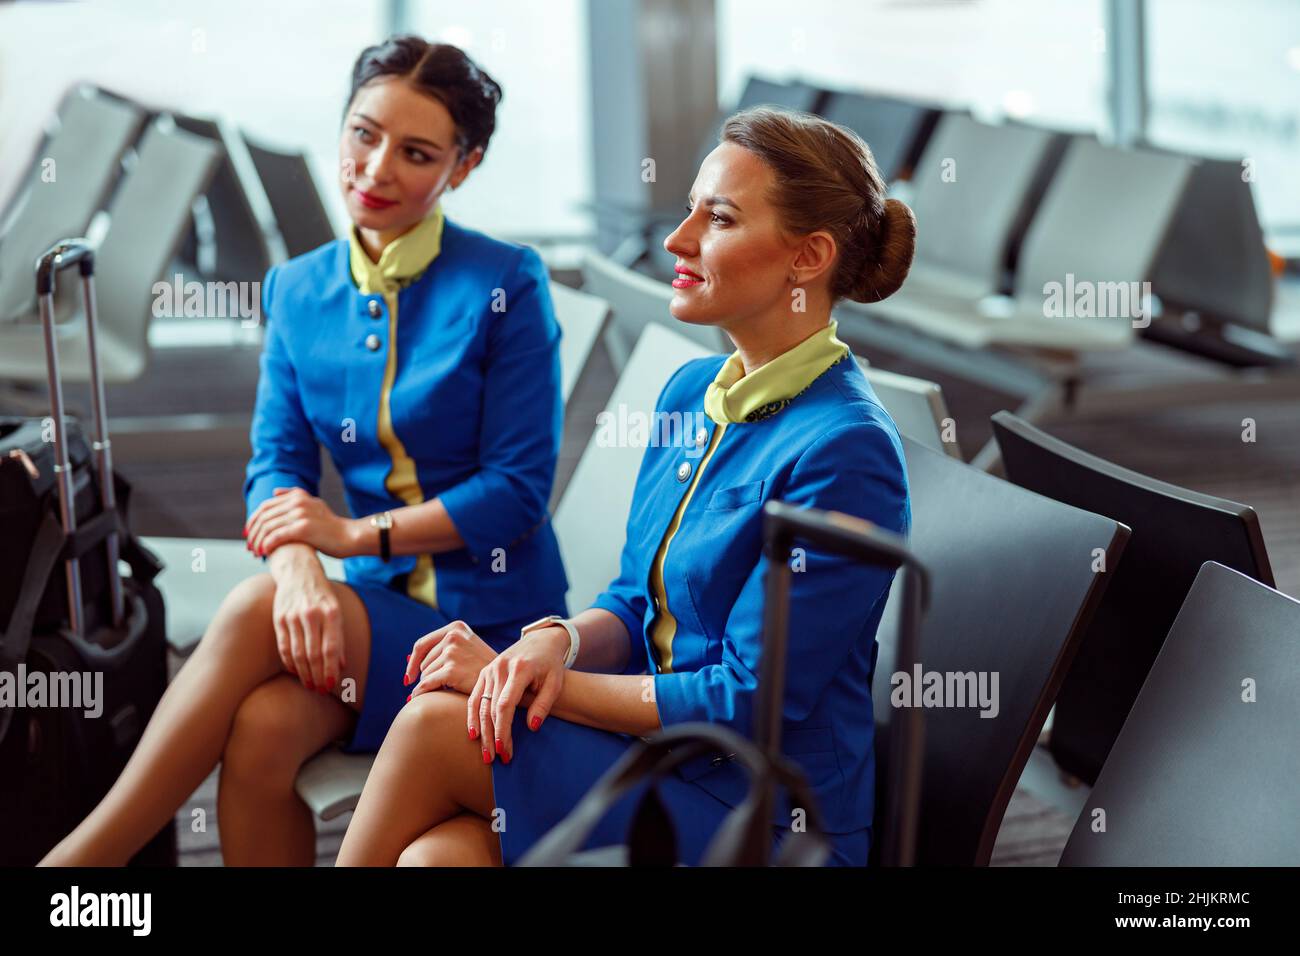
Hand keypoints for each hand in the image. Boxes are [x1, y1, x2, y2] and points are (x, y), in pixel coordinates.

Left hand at [245, 487, 362, 558]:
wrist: (349, 536)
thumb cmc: (330, 526)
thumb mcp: (314, 505)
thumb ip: (294, 497)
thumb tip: (274, 492)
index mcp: (298, 496)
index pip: (265, 506)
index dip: (253, 520)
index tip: (248, 533)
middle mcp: (298, 502)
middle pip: (264, 517)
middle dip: (253, 533)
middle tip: (249, 547)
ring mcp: (300, 514)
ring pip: (268, 527)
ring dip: (258, 541)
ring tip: (256, 553)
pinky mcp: (303, 528)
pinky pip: (276, 536)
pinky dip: (267, 545)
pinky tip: (265, 553)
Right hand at [271, 566, 345, 692]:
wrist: (298, 571)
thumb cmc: (321, 594)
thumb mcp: (336, 610)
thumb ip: (339, 637)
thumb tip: (341, 666)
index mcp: (331, 612)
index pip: (331, 648)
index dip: (330, 669)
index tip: (331, 685)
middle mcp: (312, 614)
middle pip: (314, 654)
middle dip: (317, 676)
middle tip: (320, 689)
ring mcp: (293, 616)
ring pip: (298, 653)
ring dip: (304, 673)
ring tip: (309, 684)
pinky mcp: (279, 618)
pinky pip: (283, 646)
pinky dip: (289, 662)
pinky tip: (295, 671)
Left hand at [404, 620, 497, 699]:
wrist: (505, 681)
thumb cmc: (483, 668)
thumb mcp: (466, 649)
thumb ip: (441, 649)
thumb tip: (408, 659)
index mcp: (456, 627)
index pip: (422, 645)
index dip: (412, 662)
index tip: (409, 677)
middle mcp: (453, 636)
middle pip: (424, 662)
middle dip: (428, 676)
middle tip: (440, 688)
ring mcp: (452, 652)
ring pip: (426, 674)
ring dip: (431, 685)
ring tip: (448, 690)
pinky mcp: (452, 670)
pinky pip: (426, 684)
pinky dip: (420, 693)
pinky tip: (419, 699)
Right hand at [467, 625, 568, 763]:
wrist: (541, 640)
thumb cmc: (551, 664)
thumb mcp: (555, 682)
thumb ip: (544, 704)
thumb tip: (532, 727)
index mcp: (519, 670)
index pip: (505, 705)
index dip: (503, 729)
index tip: (505, 749)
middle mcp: (500, 668)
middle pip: (490, 708)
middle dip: (491, 736)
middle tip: (495, 759)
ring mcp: (489, 669)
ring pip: (479, 704)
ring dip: (480, 730)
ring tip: (485, 754)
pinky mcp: (484, 672)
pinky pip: (474, 697)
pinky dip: (472, 716)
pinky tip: (473, 734)